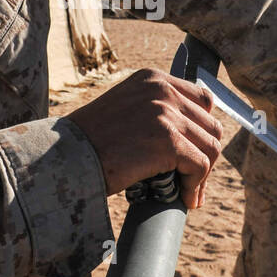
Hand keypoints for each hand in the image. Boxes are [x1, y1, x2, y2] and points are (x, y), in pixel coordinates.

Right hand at [66, 68, 223, 209]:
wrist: (66, 157)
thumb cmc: (91, 142)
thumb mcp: (127, 111)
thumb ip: (157, 111)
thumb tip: (192, 138)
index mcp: (153, 78)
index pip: (203, 100)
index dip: (202, 131)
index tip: (195, 155)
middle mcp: (162, 90)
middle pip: (211, 125)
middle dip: (205, 156)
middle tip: (192, 180)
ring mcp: (166, 113)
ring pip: (210, 147)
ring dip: (202, 175)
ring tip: (188, 192)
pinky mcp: (167, 140)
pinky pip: (200, 166)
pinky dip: (195, 186)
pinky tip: (184, 198)